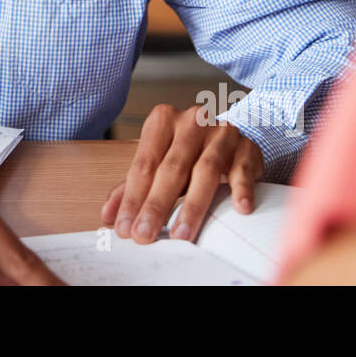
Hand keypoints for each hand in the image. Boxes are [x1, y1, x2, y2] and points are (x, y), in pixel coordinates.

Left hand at [101, 104, 262, 243]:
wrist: (229, 139)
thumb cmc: (188, 154)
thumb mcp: (158, 164)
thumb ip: (132, 188)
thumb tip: (109, 215)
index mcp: (162, 121)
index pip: (144, 164)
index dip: (132, 198)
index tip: (125, 228)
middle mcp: (191, 121)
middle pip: (171, 168)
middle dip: (156, 206)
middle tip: (145, 235)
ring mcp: (221, 132)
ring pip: (205, 170)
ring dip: (192, 205)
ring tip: (181, 234)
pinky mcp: (247, 147)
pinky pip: (242, 169)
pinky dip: (241, 189)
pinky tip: (239, 209)